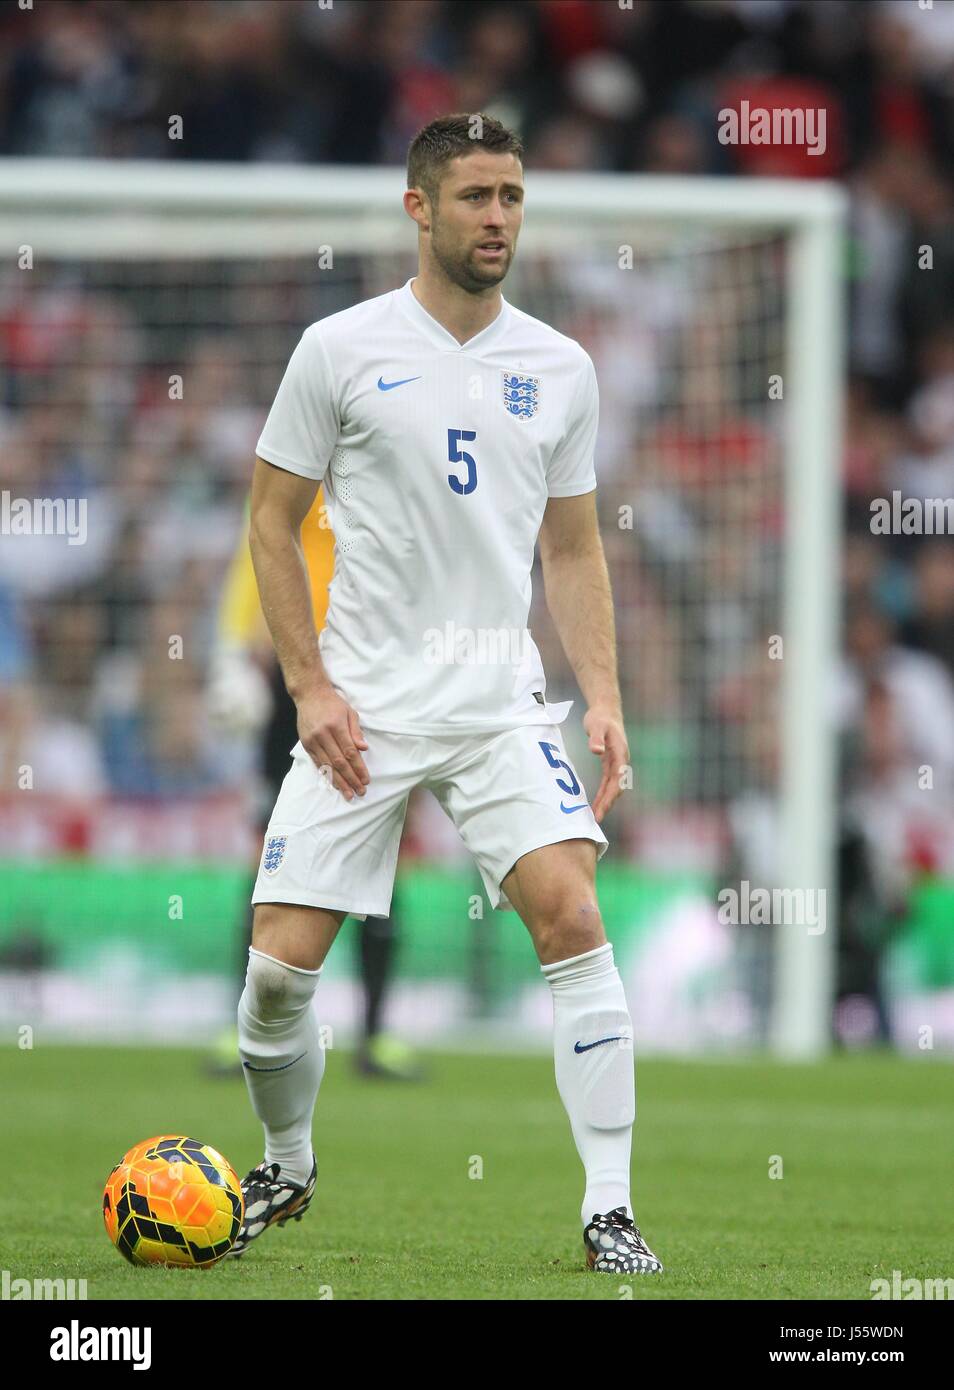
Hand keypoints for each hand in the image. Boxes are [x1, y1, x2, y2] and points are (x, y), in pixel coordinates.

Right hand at [296, 683, 369, 800]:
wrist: (309, 694)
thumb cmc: (333, 703)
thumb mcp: (350, 712)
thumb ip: (356, 731)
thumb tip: (363, 749)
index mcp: (336, 725)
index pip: (349, 752)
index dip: (358, 768)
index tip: (366, 780)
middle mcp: (323, 734)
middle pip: (339, 762)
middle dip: (351, 779)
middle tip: (360, 792)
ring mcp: (313, 740)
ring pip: (327, 765)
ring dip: (339, 781)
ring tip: (348, 794)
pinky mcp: (306, 744)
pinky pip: (317, 763)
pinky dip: (326, 775)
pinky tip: (334, 784)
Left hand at [584, 704, 628, 822]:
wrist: (606, 709)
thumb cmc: (600, 717)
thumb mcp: (596, 726)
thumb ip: (595, 738)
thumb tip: (597, 751)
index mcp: (620, 754)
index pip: (617, 780)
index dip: (610, 796)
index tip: (602, 809)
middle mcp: (621, 761)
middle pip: (616, 787)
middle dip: (607, 804)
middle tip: (596, 819)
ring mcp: (617, 763)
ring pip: (613, 787)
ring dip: (606, 801)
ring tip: (596, 817)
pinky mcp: (610, 763)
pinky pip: (608, 782)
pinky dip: (603, 793)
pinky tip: (596, 803)